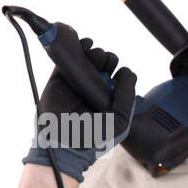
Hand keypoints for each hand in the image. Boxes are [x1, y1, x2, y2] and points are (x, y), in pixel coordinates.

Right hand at [23, 38, 136, 181]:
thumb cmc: (93, 139)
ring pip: (90, 58)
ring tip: (95, 58)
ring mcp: (78, 83)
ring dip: (95, 53)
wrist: (63, 143)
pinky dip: (76, 46)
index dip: (122, 72)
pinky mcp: (60, 78)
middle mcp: (95, 90)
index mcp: (111, 100)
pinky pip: (69, 57)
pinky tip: (83, 44)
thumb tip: (127, 73)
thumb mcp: (119, 122)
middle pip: (105, 63)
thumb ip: (126, 98)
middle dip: (108, 59)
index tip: (119, 74)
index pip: (119, 78)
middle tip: (105, 65)